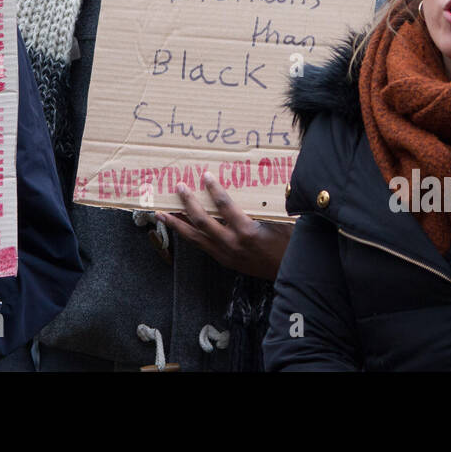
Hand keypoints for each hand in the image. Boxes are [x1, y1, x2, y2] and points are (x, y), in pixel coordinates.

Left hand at [156, 171, 291, 280]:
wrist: (289, 275)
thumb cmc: (289, 246)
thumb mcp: (282, 222)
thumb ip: (268, 206)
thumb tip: (265, 182)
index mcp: (247, 232)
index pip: (225, 206)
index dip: (214, 189)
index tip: (205, 175)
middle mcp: (232, 244)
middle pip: (202, 221)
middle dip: (188, 203)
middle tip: (179, 187)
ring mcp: (225, 254)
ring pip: (195, 237)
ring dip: (177, 224)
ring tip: (161, 213)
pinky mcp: (224, 260)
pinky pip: (201, 245)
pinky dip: (188, 235)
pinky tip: (180, 228)